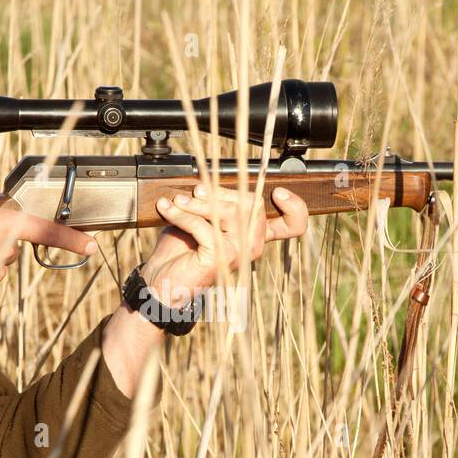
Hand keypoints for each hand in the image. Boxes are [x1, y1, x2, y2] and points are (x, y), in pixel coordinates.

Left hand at [139, 185, 308, 306]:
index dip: (296, 207)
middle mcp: (253, 245)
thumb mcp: (204, 216)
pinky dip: (183, 215)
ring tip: (177, 201)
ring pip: (229, 212)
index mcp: (254, 234)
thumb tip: (212, 180)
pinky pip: (206, 226)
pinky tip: (168, 210)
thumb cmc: (181, 247)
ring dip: (198, 203)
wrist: (162, 277)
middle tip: (196, 191)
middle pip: (254, 203)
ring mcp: (241, 253)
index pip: (293, 225)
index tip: (279, 192)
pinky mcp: (223, 257)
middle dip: (222, 191)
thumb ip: (218, 200)